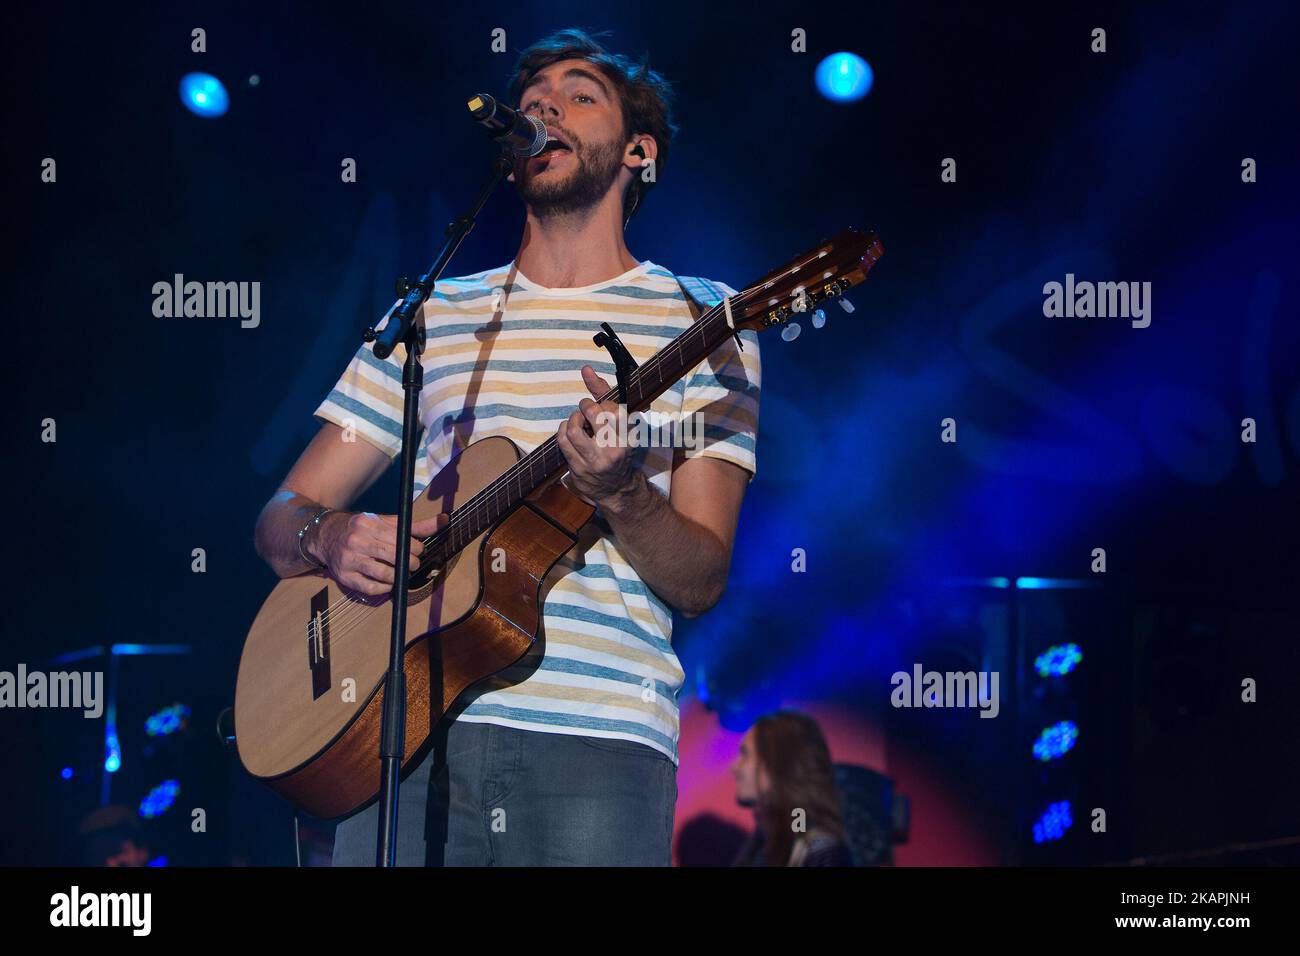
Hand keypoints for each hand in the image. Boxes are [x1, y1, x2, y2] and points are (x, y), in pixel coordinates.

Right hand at [312, 511, 448, 595]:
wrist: (326, 535)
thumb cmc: (363, 529)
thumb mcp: (386, 522)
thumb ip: (415, 525)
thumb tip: (444, 520)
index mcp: (369, 524)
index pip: (400, 539)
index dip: (416, 548)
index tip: (418, 551)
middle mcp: (357, 540)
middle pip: (394, 556)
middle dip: (410, 563)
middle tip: (413, 565)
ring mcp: (349, 559)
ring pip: (383, 574)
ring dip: (398, 577)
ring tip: (401, 574)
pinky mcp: (345, 576)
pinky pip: (370, 588)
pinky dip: (384, 589)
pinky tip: (388, 584)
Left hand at [555, 365, 636, 505]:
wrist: (617, 488)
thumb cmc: (618, 448)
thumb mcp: (621, 422)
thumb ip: (604, 393)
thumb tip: (585, 369)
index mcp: (629, 436)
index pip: (613, 407)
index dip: (602, 403)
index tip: (600, 406)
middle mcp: (615, 449)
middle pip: (594, 414)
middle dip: (585, 406)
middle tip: (585, 409)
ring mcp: (596, 461)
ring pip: (574, 430)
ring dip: (572, 420)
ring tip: (576, 422)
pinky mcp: (579, 469)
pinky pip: (562, 443)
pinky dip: (562, 431)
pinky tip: (568, 433)